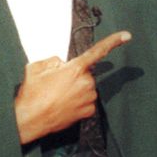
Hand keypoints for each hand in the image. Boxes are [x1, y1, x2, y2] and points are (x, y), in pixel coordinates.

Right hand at [14, 31, 130, 144]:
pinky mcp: (88, 112)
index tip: (127, 35)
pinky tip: (64, 105)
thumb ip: (53, 61)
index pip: (98, 51)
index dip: (113, 41)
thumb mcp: (36, 68)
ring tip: (57, 97)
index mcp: (75, 69)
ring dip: (76, 90)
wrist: (29, 120)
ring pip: (86, 88)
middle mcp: (86, 83)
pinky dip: (77, 102)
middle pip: (85, 74)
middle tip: (56, 86)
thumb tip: (62, 64)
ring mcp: (88, 98)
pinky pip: (86, 101)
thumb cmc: (31, 94)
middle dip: (74, 77)